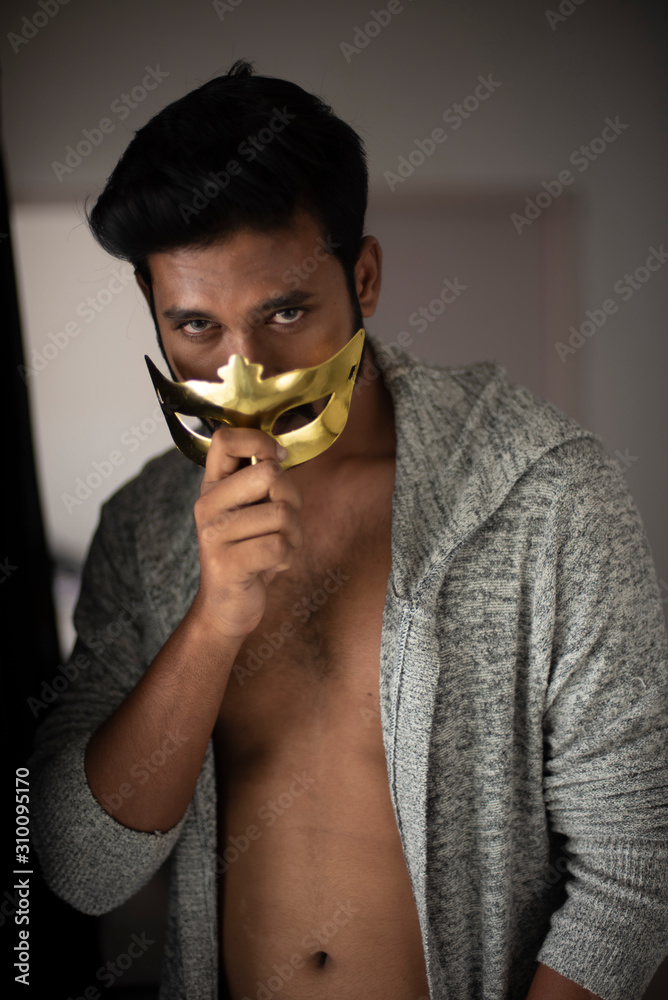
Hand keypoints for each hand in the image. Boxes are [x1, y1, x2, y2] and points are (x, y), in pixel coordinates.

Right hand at [190, 426, 302, 639]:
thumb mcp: (251, 509)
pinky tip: (273, 565)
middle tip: (283, 521)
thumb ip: (261, 479)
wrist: (226, 607)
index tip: (279, 460)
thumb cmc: (249, 552)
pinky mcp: (227, 564)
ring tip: (277, 546)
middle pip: (269, 474)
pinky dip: (287, 557)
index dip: (260, 441)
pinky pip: (279, 546)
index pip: (224, 439)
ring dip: (294, 534)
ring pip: (282, 514)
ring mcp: (214, 535)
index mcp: (212, 486)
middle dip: (292, 498)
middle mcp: (207, 505)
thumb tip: (280, 453)